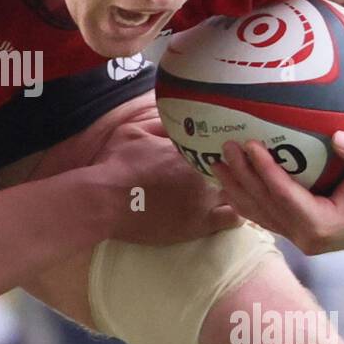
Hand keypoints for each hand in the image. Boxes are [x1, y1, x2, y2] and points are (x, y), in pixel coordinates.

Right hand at [89, 118, 243, 244]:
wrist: (105, 201)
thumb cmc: (116, 164)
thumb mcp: (134, 132)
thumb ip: (160, 124)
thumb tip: (176, 118)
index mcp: (189, 149)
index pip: (221, 144)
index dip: (227, 145)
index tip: (227, 145)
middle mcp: (202, 172)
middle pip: (235, 168)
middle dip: (236, 166)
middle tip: (236, 166)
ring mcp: (204, 200)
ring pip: (238, 192)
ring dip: (237, 189)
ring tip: (234, 189)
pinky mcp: (199, 225)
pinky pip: (233, 218)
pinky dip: (237, 212)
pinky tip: (233, 209)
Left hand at [210, 131, 343, 254]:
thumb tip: (338, 137)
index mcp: (325, 225)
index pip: (285, 196)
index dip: (265, 171)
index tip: (250, 144)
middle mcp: (307, 238)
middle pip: (266, 205)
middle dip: (242, 176)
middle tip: (226, 147)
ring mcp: (299, 238)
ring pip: (259, 214)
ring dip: (235, 189)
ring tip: (215, 163)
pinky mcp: (296, 232)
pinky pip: (264, 217)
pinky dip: (243, 200)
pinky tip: (227, 183)